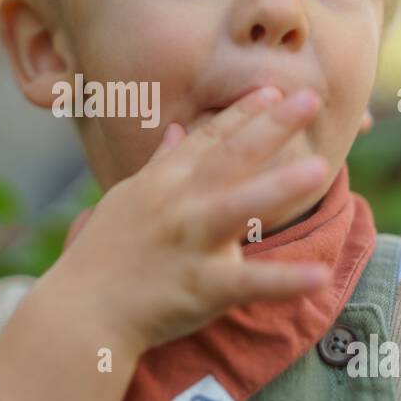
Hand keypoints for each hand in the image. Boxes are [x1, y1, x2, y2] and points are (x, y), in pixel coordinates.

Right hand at [44, 87, 332, 355]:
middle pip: (230, 157)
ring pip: (239, 207)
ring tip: (320, 167)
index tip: (275, 90)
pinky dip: (284, 281)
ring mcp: (190, 243)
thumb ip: (160, 163)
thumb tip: (177, 129)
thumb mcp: (127, 198)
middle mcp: (178, 203)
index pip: (208, 138)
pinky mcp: (201, 287)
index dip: (243, 113)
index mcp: (163, 181)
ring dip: (278, 186)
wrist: (80, 311)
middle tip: (309, 98)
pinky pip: (248, 283)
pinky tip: (318, 276)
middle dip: (270, 126)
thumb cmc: (103, 253)